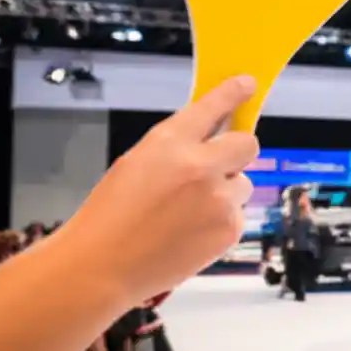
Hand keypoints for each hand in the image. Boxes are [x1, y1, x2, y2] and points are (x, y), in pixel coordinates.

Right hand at [57, 77, 259, 302]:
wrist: (102, 266)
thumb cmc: (110, 215)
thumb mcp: (136, 163)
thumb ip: (174, 149)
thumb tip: (206, 138)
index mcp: (169, 143)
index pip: (211, 107)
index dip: (232, 93)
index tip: (247, 84)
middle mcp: (200, 166)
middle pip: (248, 143)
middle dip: (238, 150)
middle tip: (220, 164)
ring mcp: (219, 199)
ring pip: (243, 184)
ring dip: (226, 192)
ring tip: (189, 212)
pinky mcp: (229, 228)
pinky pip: (237, 214)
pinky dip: (220, 221)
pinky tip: (190, 233)